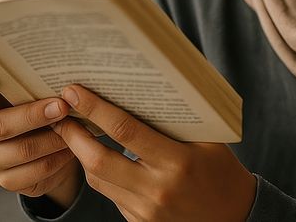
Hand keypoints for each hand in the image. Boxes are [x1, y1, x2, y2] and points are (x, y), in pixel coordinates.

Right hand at [0, 71, 82, 207]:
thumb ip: (35, 87)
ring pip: (23, 150)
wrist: (50, 151)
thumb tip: (60, 77)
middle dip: (34, 115)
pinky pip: (36, 170)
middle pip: (0, 125)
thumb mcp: (36, 97)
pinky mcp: (8, 180)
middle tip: (61, 107)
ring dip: (53, 138)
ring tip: (75, 128)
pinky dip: (58, 158)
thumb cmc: (41, 114)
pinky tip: (71, 149)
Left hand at [53, 84, 255, 221]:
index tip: (74, 91)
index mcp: (176, 161)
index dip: (95, 109)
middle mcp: (156, 189)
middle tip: (60, 115)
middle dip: (73, 135)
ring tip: (75, 133)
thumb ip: (175, 120)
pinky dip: (104, 176)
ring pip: (98, 180)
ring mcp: (145, 211)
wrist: (234, 218)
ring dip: (83, 155)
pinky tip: (103, 159)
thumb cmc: (221, 171)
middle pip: (98, 160)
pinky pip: (112, 196)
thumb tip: (141, 86)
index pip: (124, 130)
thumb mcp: (207, 140)